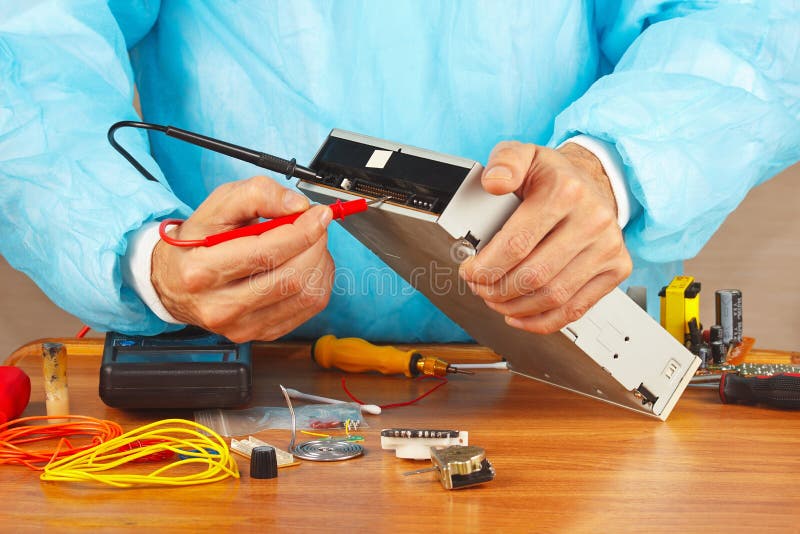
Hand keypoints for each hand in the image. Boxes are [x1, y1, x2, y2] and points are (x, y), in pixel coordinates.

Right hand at [151, 176, 333, 341]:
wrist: (173, 282)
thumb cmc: (197, 242)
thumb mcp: (217, 206)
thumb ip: (256, 194)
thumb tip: (297, 205)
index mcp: (202, 271)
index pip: (266, 253)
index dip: (302, 231)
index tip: (318, 214)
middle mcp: (220, 306)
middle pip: (291, 277)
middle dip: (315, 245)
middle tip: (316, 226)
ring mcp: (241, 326)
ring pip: (305, 295)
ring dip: (320, 263)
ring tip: (310, 244)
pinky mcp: (259, 334)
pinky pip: (308, 309)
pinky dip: (318, 281)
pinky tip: (307, 265)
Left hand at [459, 141, 631, 333]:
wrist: (593, 182)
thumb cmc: (553, 177)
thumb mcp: (524, 155)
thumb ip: (504, 162)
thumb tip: (494, 182)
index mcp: (565, 191)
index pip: (517, 243)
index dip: (486, 266)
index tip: (469, 270)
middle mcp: (592, 220)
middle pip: (534, 275)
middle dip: (496, 288)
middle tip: (479, 286)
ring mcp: (607, 247)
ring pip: (553, 296)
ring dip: (515, 306)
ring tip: (494, 299)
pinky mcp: (616, 269)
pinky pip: (575, 309)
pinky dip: (542, 321)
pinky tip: (518, 315)